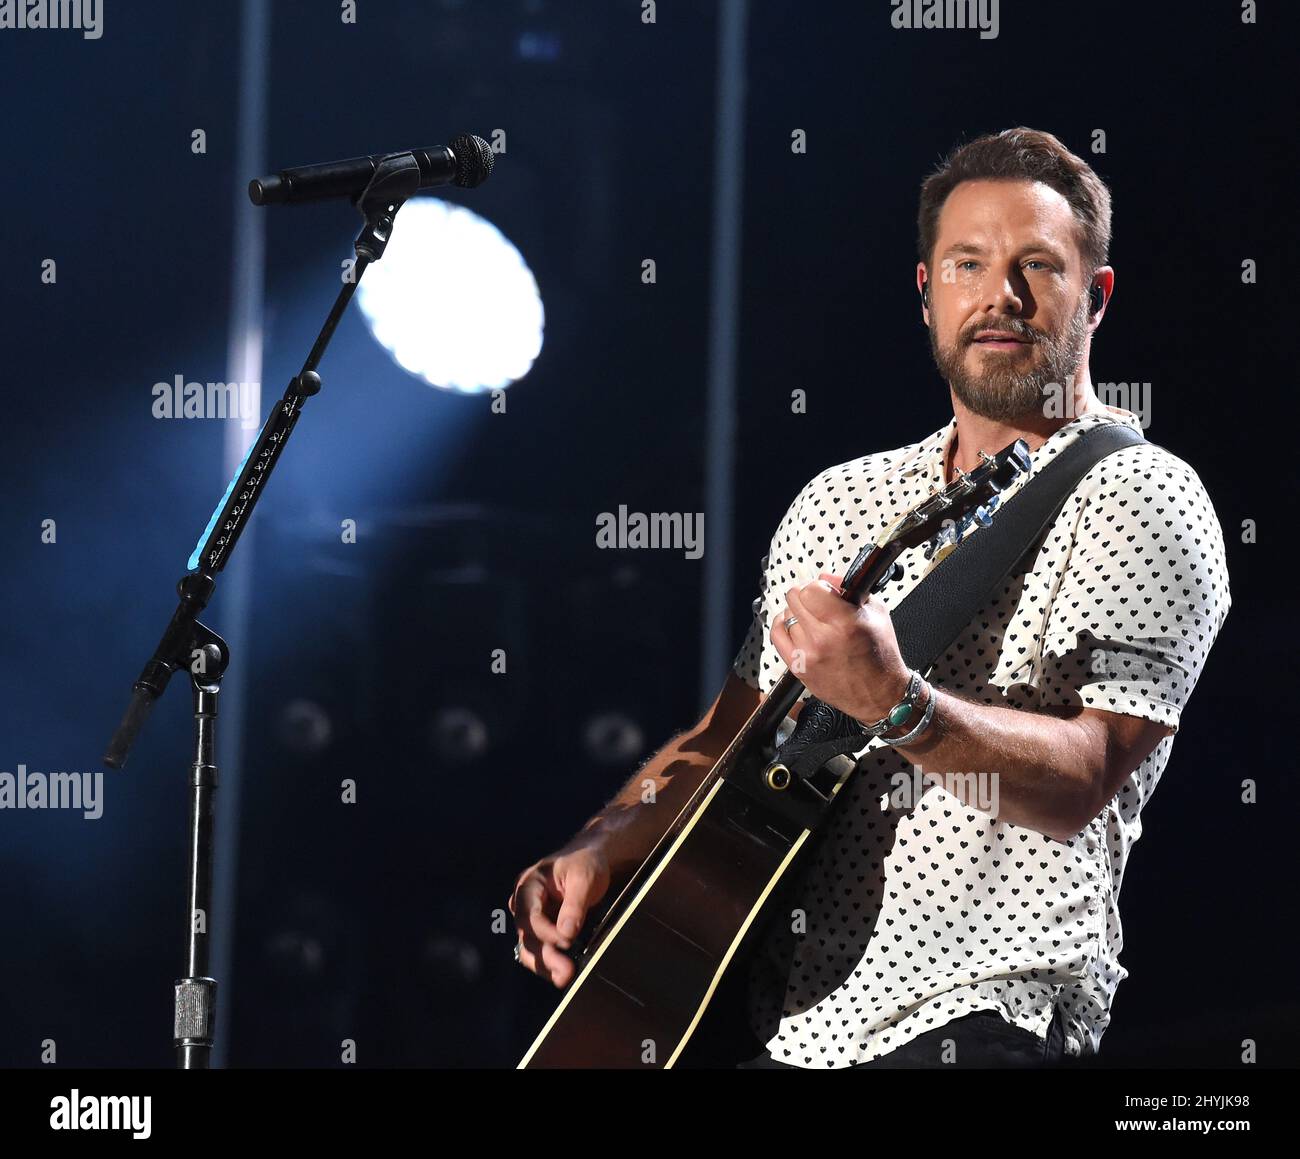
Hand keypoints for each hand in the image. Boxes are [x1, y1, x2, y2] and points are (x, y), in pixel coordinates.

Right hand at [508, 843, 610, 987]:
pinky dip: (549, 965)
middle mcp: (523, 904)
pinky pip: (539, 951)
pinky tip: (563, 975)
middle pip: (527, 935)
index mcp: (528, 884)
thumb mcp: (584, 877)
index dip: (546, 932)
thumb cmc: (586, 863)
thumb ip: (574, 904)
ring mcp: (530, 919)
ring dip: (546, 966)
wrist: (590, 862)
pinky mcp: (541, 931)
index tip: (568, 941)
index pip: (529, 914)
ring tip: (565, 978)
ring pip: (529, 948)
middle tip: (567, 972)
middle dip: (546, 955)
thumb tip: (566, 933)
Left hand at [771, 572, 910, 723]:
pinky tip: (794, 626)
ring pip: (786, 615)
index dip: (819, 586)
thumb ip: (849, 590)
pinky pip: (777, 636)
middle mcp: (823, 638)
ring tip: (814, 620)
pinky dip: (783, 626)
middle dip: (807, 595)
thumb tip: (825, 577)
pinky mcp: (798, 667)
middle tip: (818, 602)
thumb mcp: (876, 613)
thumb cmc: (881, 656)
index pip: (812, 588)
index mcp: (845, 622)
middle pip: (795, 598)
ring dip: (798, 613)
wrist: (879, 694)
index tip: (826, 591)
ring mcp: (807, 654)